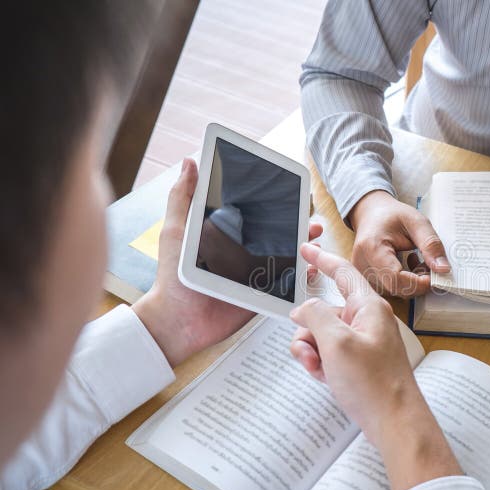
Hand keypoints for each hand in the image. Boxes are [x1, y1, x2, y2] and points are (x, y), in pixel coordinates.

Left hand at [133, 158, 323, 366]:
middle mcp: (243, 252)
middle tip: (308, 214)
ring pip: (287, 255)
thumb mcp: (176, 232)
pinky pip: (287, 283)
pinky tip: (310, 267)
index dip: (273, 202)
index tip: (289, 191)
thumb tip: (189, 163)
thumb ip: (182, 199)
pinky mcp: (261, 294)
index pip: (254, 213)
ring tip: (313, 236)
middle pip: (276, 233)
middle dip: (296, 222)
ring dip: (304, 245)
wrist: (178, 321)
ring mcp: (255, 273)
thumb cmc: (172, 278)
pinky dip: (302, 275)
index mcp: (225, 234)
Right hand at [289, 243, 460, 489]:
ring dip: (312, 350)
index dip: (323, 260)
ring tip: (319, 369)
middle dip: (308, 330)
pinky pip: (331, 353)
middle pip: (325, 311)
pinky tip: (324, 377)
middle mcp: (368, 320)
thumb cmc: (374, 384)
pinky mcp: (361, 362)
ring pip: (323, 335)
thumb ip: (315, 316)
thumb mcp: (336, 343)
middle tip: (309, 352)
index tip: (307, 249)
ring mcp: (364, 342)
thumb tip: (303, 309)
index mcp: (368, 307)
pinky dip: (322, 363)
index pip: (343, 273)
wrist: (394, 422)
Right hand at [348, 190, 449, 297]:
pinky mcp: (367, 279)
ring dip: (413, 281)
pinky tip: (409, 265)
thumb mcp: (416, 222)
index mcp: (371, 247)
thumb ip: (431, 244)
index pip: (395, 278)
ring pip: (395, 290)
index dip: (418, 282)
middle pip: (395, 288)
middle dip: (419, 282)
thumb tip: (443, 269)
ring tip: (418, 260)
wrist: (371, 213)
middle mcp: (362, 264)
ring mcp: (362, 274)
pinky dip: (406, 281)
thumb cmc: (391, 215)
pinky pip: (391, 288)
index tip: (435, 275)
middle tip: (429, 264)